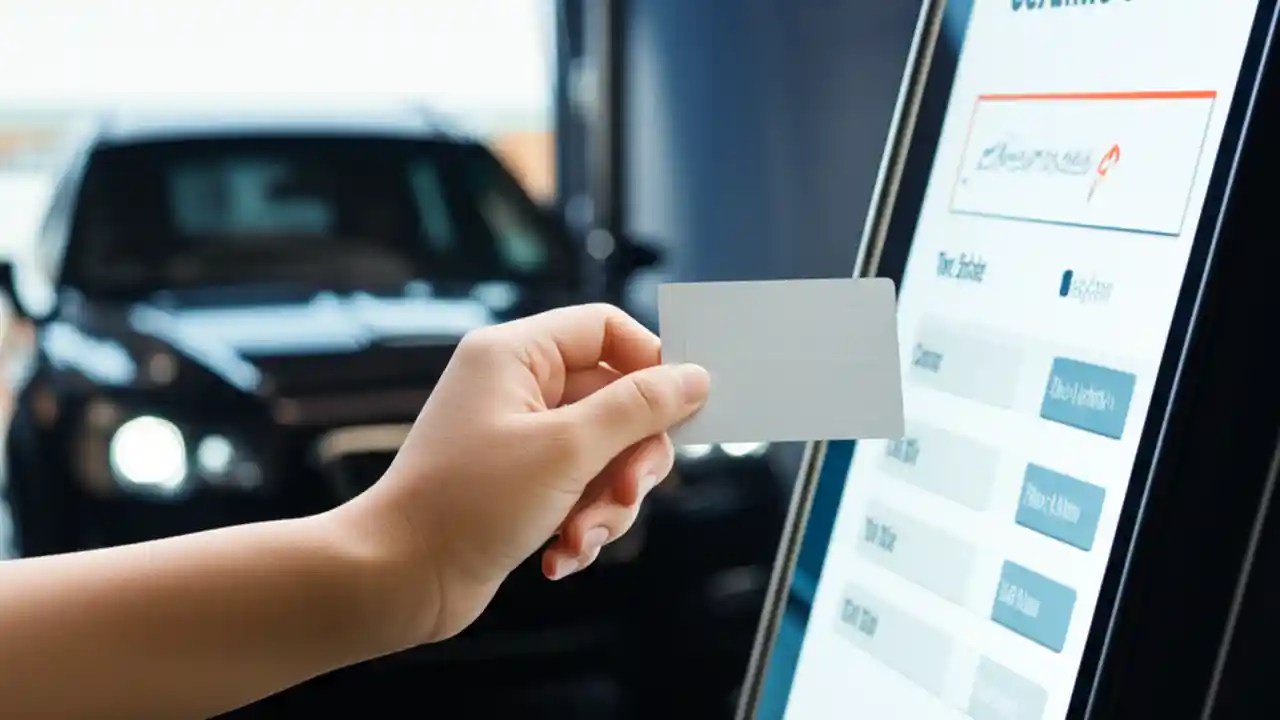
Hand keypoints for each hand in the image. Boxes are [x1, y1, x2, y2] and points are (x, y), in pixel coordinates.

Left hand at [340, 304, 709, 645]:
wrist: (398, 580)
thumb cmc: (468, 503)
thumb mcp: (567, 450)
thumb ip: (637, 409)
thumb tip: (693, 377)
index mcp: (515, 355)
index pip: (605, 329)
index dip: (651, 364)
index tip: (681, 410)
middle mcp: (516, 388)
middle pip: (616, 400)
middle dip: (630, 457)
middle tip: (628, 494)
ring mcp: (519, 438)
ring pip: (606, 454)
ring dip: (607, 503)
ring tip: (579, 538)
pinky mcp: (521, 485)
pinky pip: (581, 491)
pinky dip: (581, 525)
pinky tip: (559, 557)